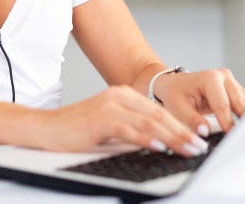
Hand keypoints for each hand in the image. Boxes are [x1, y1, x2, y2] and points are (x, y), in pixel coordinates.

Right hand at [31, 86, 208, 156]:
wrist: (45, 128)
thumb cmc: (75, 130)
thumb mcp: (109, 125)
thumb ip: (131, 128)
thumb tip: (160, 142)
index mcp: (122, 95)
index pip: (159, 111)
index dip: (181, 126)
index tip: (197, 140)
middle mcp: (118, 96)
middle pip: (158, 115)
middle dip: (182, 132)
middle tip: (199, 146)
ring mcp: (109, 106)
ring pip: (149, 123)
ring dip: (172, 138)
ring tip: (188, 149)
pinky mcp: (100, 119)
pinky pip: (129, 130)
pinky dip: (146, 139)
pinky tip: (159, 147)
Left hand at [154, 68, 244, 135]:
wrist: (174, 85)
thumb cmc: (174, 93)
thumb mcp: (177, 106)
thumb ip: (191, 120)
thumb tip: (205, 132)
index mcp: (210, 78)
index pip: (223, 105)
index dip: (228, 123)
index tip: (231, 138)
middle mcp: (224, 77)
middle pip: (240, 104)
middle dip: (242, 124)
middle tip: (244, 142)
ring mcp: (232, 83)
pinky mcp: (237, 91)